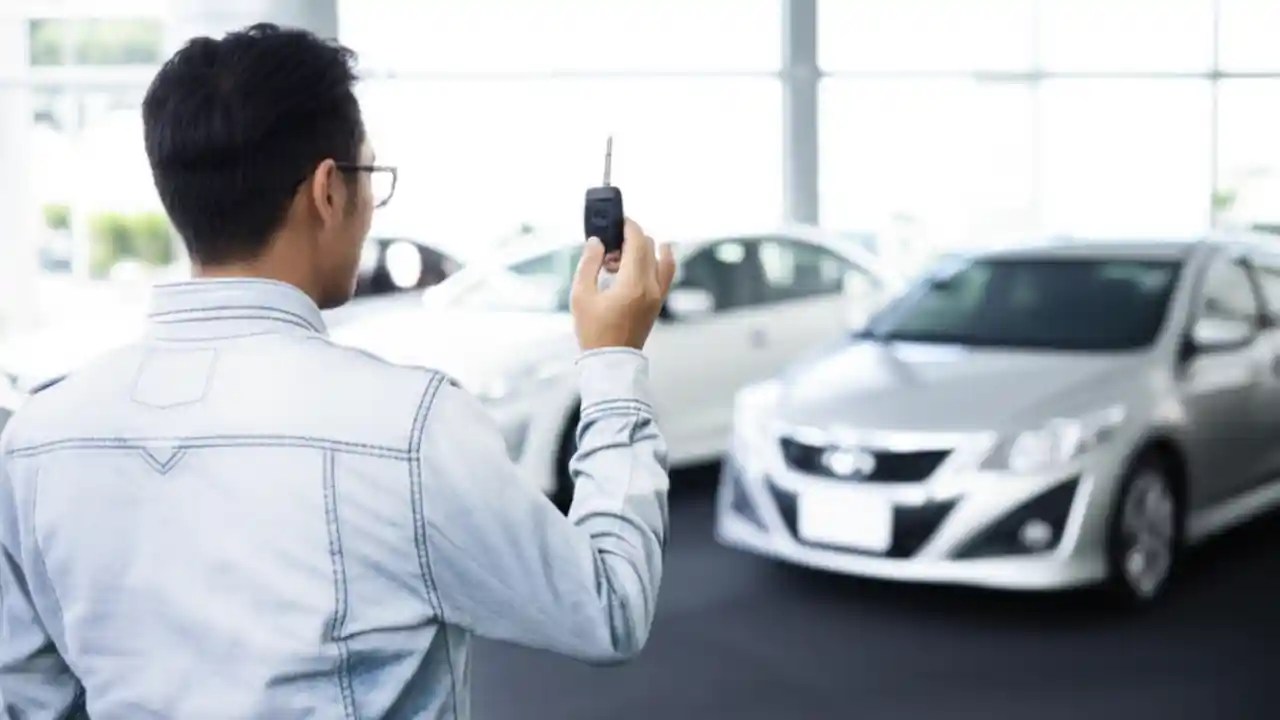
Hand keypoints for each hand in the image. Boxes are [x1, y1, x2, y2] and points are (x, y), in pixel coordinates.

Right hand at [571, 218, 675, 350]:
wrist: (611, 361)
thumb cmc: (594, 331)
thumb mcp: (582, 295)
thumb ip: (588, 264)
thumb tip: (596, 242)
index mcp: (633, 284)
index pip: (638, 241)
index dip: (628, 226)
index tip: (617, 220)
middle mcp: (651, 287)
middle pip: (649, 246)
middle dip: (630, 239)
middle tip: (609, 248)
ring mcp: (658, 295)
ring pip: (662, 257)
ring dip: (644, 250)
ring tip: (622, 260)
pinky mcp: (659, 302)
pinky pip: (666, 272)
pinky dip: (657, 261)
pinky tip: (641, 263)